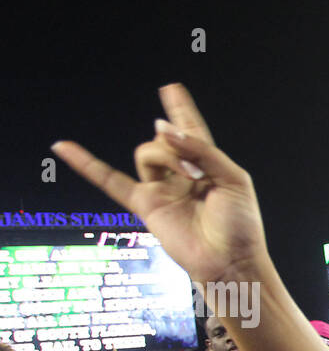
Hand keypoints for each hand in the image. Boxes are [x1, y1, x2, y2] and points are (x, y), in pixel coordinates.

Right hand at [53, 84, 268, 287]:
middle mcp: (183, 174)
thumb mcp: (232, 179)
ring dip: (164, 156)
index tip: (171, 89)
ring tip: (188, 177)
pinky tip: (64, 147)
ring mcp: (163, 189)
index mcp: (208, 166)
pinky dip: (86, 164)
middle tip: (196, 168)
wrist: (230, 261)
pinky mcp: (146, 205)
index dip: (181, 110)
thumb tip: (162, 129)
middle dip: (178, 145)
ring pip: (147, 153)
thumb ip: (202, 150)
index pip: (191, 131)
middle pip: (165, 139)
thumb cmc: (241, 226)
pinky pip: (110, 181)